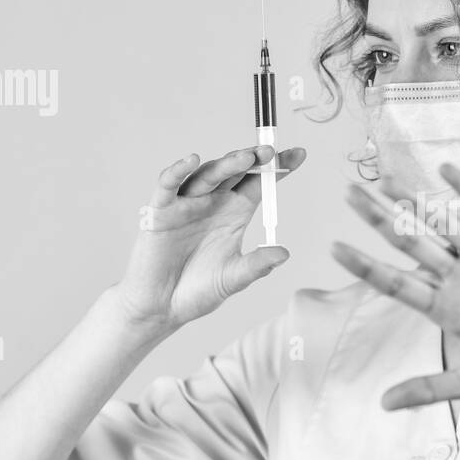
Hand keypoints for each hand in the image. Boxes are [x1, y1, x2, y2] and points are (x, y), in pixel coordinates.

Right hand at [113, 145, 305, 332]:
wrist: (163, 308)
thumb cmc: (198, 290)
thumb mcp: (234, 278)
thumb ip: (257, 265)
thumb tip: (284, 253)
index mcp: (235, 212)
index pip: (258, 183)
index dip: (277, 169)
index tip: (299, 154)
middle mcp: (213, 202)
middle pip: (235, 172)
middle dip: (253, 160)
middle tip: (270, 151)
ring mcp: (187, 204)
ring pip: (207, 175)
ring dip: (226, 164)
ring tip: (245, 157)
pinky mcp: (160, 211)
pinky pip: (168, 186)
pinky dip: (177, 171)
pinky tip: (190, 160)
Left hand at [331, 163, 459, 409]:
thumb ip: (431, 389)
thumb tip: (382, 405)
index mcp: (448, 309)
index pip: (396, 283)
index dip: (365, 266)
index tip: (333, 248)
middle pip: (410, 243)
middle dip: (378, 219)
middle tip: (349, 193)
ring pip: (441, 222)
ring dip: (413, 200)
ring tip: (384, 177)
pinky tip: (445, 170)